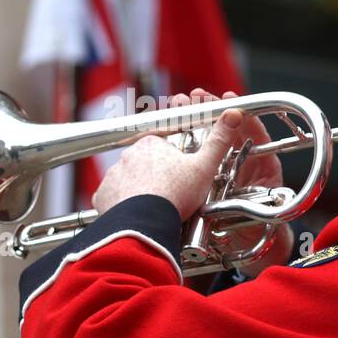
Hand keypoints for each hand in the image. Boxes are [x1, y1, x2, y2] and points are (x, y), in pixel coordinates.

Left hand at [92, 88, 279, 219]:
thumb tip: (234, 114)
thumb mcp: (204, 167)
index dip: (174, 162)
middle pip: (144, 164)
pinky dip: (120, 206)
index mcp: (151, 144)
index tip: (180, 177)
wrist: (145, 223)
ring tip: (153, 208)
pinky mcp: (103, 197)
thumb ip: (220, 140)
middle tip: (169, 195)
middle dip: (155, 176)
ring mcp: (113, 176)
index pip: (163, 147)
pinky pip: (111, 199)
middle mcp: (128, 156)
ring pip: (127, 181)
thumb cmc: (175, 194)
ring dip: (137, 191)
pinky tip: (134, 215)